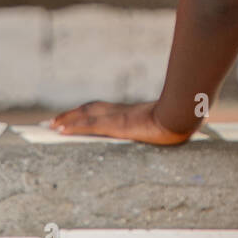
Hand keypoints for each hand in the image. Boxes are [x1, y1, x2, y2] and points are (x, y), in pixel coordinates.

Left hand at [49, 100, 192, 144]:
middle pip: (91, 109)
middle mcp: (123, 112)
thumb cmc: (185, 117)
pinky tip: (60, 128)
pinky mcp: (117, 124)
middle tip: (51, 121)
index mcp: (133, 113)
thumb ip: (175, 122)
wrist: (186, 114)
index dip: (87, 112)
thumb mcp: (176, 122)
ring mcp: (119, 117)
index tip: (72, 117)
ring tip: (50, 125)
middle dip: (71, 115)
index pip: (105, 110)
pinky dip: (73, 126)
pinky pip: (90, 125)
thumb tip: (187, 126)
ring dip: (67, 120)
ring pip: (86, 115)